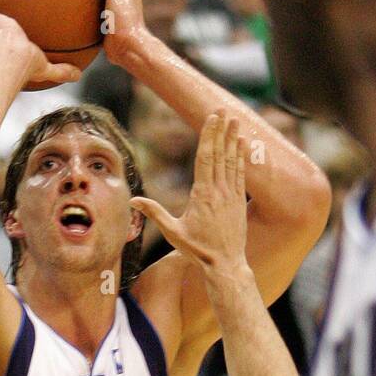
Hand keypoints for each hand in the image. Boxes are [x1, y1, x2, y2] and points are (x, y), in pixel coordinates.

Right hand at [130, 111, 247, 273]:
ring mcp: (232, 195)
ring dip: (233, 140)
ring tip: (236, 121)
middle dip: (222, 131)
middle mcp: (219, 191)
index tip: (212, 118)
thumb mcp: (173, 232)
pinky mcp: (240, 201)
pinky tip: (242, 145)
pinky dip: (241, 157)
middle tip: (225, 111)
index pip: (206, 158)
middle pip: (220, 154)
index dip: (209, 136)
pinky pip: (240, 174)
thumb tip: (133, 200)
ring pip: (232, 161)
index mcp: (202, 195)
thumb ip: (154, 213)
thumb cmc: (198, 250)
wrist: (225, 264)